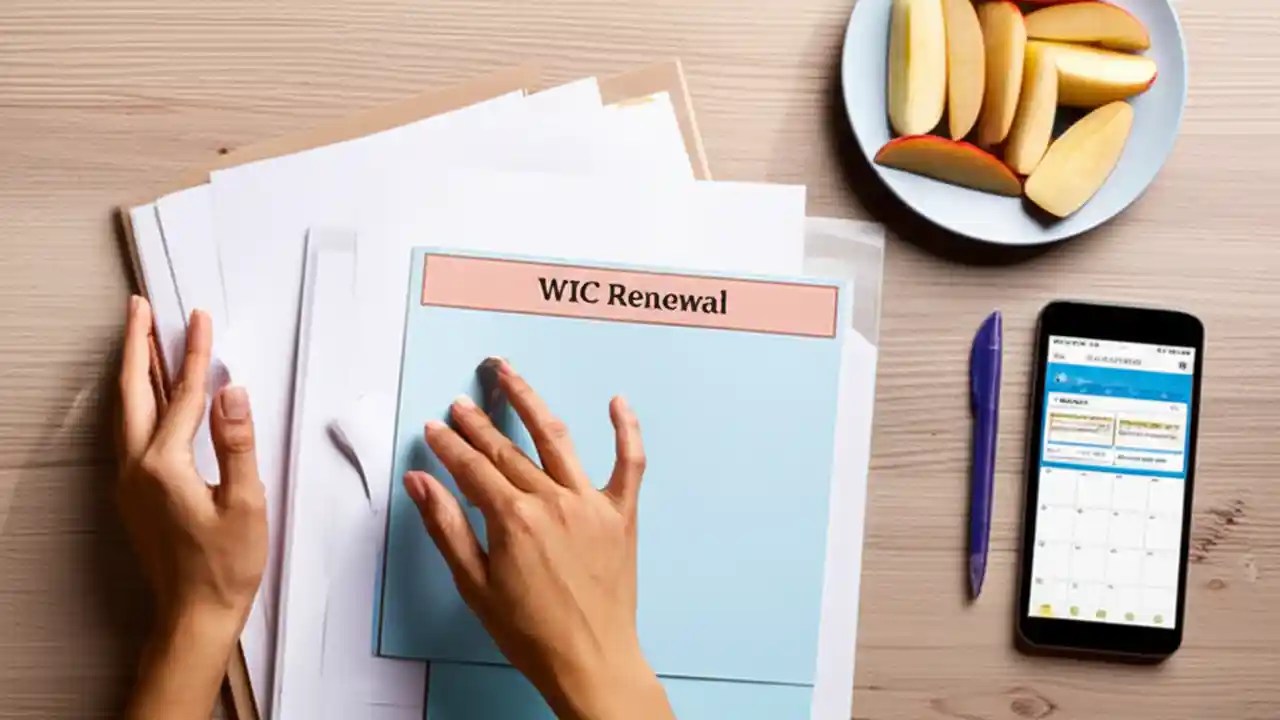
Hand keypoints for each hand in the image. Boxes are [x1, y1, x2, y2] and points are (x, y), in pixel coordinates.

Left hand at [117, 296, 266, 718]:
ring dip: (135, 370)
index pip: (183, 396)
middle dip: (138, 346)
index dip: (195, 354)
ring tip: (143, 339)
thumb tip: (233, 391)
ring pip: (127, 411)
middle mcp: (137, 468)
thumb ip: (238, 442)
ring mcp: (130, 481)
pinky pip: (132, 432)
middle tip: (140, 308)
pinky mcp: (136, 493)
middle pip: (133, 392)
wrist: (195, 614)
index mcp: (164, 465)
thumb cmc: (226, 565)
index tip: (200, 319)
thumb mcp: (246, 502)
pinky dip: (140, 401)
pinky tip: (154, 396)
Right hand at [404, 358, 673, 719]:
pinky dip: (625, 429)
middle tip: (461, 404)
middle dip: (479, 424)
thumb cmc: (531, 633)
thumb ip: (447, 527)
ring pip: (557, 439)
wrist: (590, 661)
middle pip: (507, 451)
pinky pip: (629, 463)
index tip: (435, 428)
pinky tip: (617, 401)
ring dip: (531, 403)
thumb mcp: (474, 584)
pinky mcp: (622, 515)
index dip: (449, 445)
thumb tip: (420, 481)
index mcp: (514, 519)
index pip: (472, 467)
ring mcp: (591, 504)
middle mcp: (554, 501)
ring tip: (511, 375)